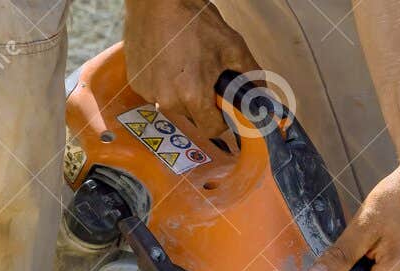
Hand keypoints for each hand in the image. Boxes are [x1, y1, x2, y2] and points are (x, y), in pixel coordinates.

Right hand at [123, 0, 257, 142]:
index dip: (222, 119)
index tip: (222, 106)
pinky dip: (165, 84)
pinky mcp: (136, 83)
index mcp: (193, 95)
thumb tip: (262, 96)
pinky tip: (168, 62)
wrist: (158, 0)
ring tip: (185, 66)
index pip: (212, 129)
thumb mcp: (233, 47)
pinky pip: (157, 94)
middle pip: (194, 117)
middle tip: (204, 76)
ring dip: (182, 93)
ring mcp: (149, 92)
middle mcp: (167, 99)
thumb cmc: (194, 20)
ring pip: (174, 106)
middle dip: (202, 102)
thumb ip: (252, 77)